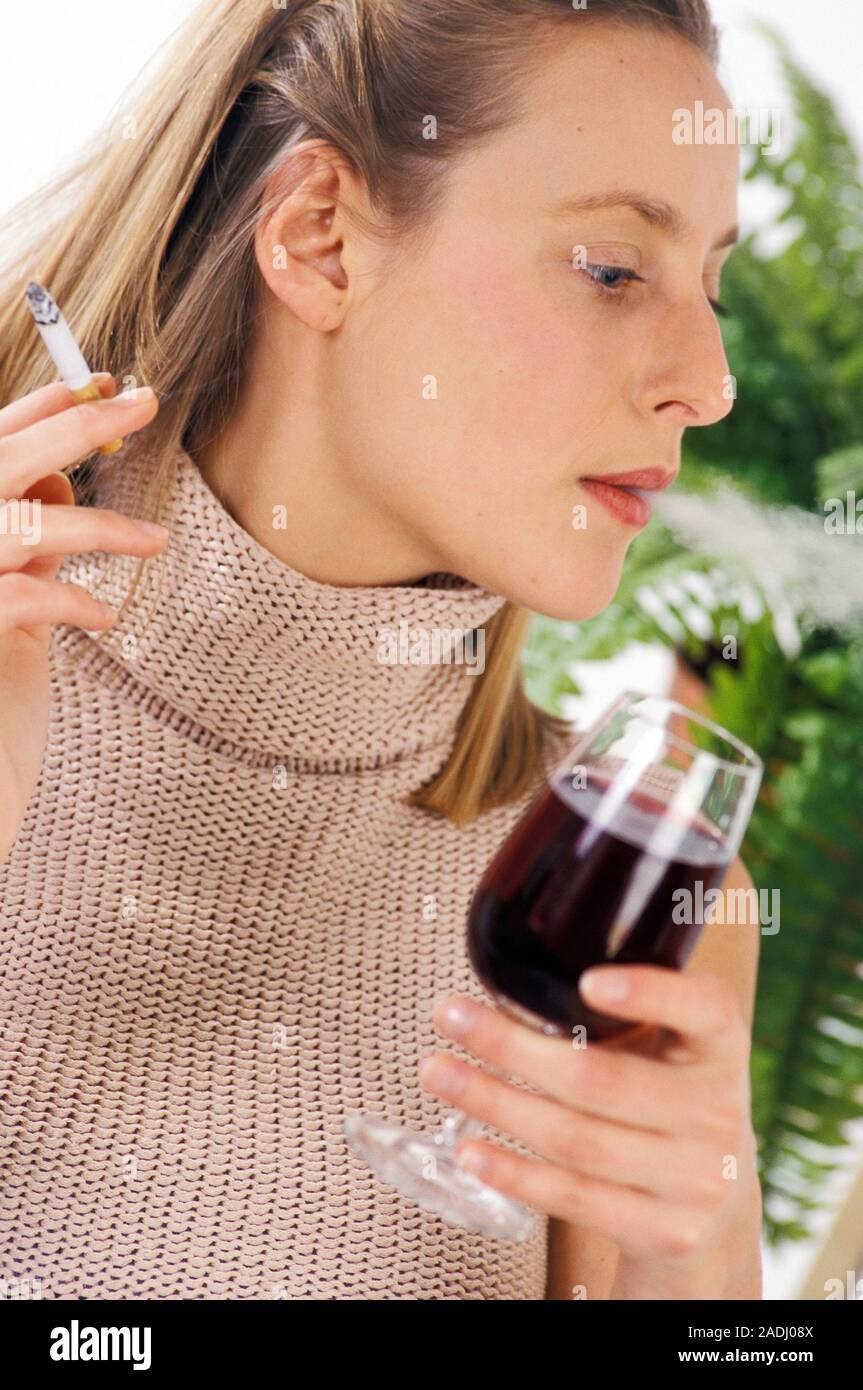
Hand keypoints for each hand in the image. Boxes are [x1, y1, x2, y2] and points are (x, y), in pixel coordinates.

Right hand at [0, 375, 166, 862]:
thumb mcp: (9, 603)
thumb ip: (25, 541)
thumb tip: (58, 479)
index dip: (40, 410)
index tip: (101, 384)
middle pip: (1, 462)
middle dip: (76, 426)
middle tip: (143, 403)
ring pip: (20, 523)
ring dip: (99, 525)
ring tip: (157, 541)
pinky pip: (18, 595)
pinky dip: (70, 600)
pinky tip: (102, 619)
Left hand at [419, 966, 755, 1261]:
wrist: (713, 1203)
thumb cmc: (668, 1097)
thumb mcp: (669, 1048)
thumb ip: (621, 1011)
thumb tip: (509, 963)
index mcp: (722, 1048)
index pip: (707, 1010)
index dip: (651, 994)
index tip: (588, 980)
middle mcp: (718, 1113)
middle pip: (603, 1080)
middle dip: (512, 1046)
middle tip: (448, 1014)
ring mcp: (695, 1180)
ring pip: (577, 1140)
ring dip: (495, 1103)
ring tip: (437, 1072)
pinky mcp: (664, 1232)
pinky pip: (575, 1198)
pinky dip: (515, 1173)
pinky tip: (468, 1149)